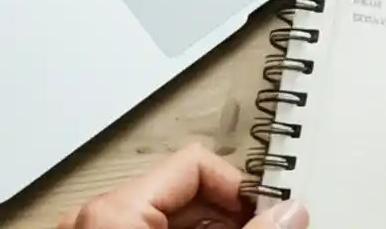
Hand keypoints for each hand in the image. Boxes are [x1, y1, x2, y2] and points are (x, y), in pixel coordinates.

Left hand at [58, 143, 308, 228]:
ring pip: (168, 216)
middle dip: (231, 211)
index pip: (197, 163)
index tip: (271, 211)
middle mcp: (95, 218)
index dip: (241, 186)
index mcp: (114, 210)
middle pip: (185, 190)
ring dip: (214, 226)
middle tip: (267, 227)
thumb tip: (290, 213)